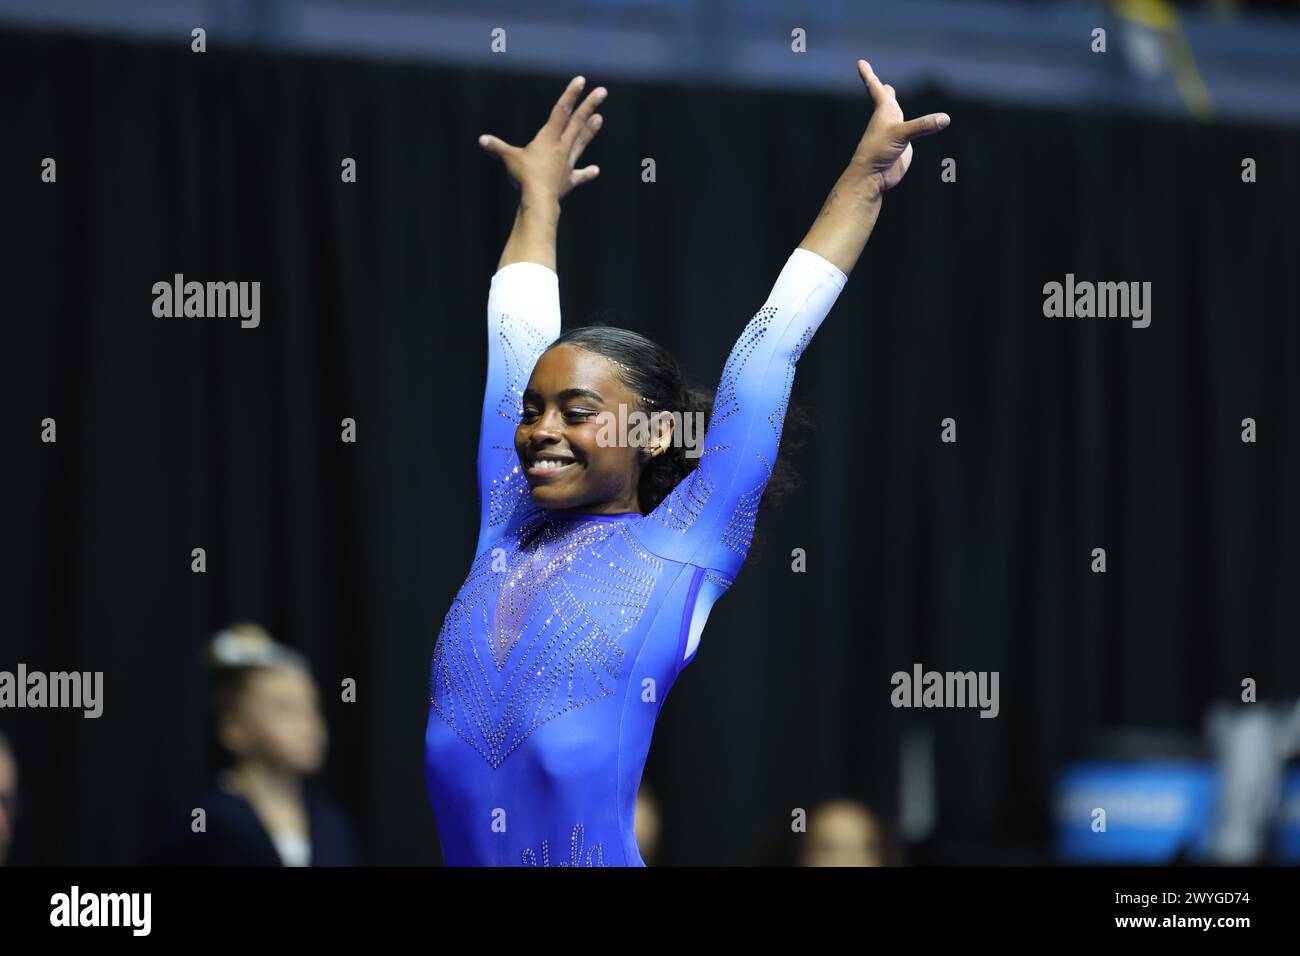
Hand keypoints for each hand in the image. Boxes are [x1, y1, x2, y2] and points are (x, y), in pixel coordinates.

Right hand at [478, 76, 605, 199]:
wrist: (539, 199)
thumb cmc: (524, 176)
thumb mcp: (508, 159)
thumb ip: (497, 148)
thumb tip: (482, 140)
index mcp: (548, 138)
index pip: (561, 111)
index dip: (571, 94)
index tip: (582, 80)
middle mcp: (561, 148)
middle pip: (577, 123)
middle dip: (589, 106)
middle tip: (602, 91)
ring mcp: (567, 164)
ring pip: (580, 143)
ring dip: (590, 131)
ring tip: (600, 118)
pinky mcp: (568, 181)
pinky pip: (579, 176)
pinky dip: (586, 173)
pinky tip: (595, 170)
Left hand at [849, 60, 949, 193]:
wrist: (873, 177)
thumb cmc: (878, 152)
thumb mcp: (901, 134)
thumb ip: (923, 125)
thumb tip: (945, 119)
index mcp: (883, 112)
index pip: (874, 87)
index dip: (868, 74)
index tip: (860, 62)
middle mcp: (888, 120)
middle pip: (884, 100)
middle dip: (881, 91)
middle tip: (881, 84)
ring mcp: (894, 134)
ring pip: (895, 115)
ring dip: (894, 106)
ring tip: (891, 95)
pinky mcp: (901, 147)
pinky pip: (909, 133)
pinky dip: (910, 126)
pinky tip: (910, 127)